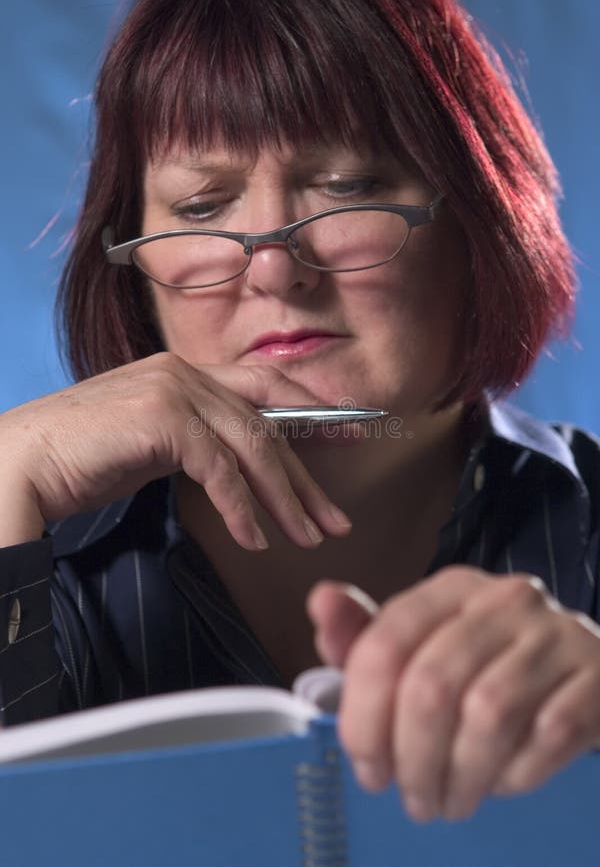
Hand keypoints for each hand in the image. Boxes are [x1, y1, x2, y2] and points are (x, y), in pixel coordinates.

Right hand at [0, 352, 351, 548]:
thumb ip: (199, 441)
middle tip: (336, 518)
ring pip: (254, 446)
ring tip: (309, 538)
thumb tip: (244, 466)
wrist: (22, 460)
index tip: (349, 439)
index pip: (267, 389)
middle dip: (307, 477)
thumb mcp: (156, 443)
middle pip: (270, 422)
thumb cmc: (85, 457)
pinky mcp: (163, 417)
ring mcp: (175, 389)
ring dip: (286, 500)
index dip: (313, 414)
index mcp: (188, 371)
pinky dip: (242, 509)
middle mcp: (187, 371)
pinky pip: (221, 470)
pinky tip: (256, 539)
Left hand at [307, 568, 599, 820]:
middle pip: (432, 685)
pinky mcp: (594, 674)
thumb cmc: (487, 661)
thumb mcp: (425, 643)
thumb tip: (320, 599)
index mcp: (450, 588)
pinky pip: (547, 735)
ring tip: (449, 802)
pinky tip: (499, 784)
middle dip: (410, 758)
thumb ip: (366, 637)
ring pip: (487, 714)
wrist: (583, 669)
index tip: (366, 765)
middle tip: (409, 797)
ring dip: (460, 776)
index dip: (363, 715)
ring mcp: (554, 633)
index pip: (385, 644)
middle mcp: (502, 598)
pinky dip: (515, 774)